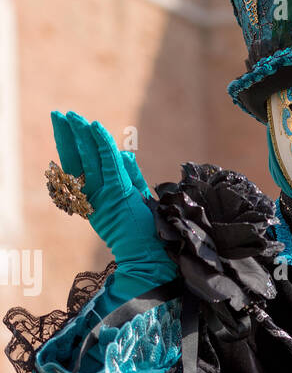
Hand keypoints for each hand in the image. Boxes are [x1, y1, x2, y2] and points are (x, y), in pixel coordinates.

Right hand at [50, 110, 176, 297]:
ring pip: (89, 158)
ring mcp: (105, 195)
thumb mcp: (138, 200)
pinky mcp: (118, 193)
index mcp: (96, 199)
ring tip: (71, 116)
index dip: (71, 146)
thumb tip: (125, 153)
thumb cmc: (147, 233)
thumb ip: (131, 176)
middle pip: (77, 160)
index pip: (78, 168)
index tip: (65, 127)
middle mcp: (95, 197)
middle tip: (59, 114)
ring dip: (81, 134)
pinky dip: (102, 144)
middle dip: (69, 135)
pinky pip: (108, 163)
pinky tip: (94, 126)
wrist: (150, 258)